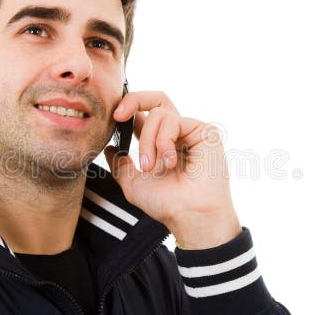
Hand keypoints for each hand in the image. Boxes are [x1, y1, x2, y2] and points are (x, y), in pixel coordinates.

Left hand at [104, 91, 240, 249]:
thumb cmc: (167, 203)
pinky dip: (163, 141)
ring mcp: (192, 131)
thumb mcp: (132, 183)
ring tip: (149, 166)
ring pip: (158, 113)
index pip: (144, 115)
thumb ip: (120, 164)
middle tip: (118, 115)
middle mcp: (178, 134)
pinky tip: (169, 162)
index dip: (128, 110)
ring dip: (148, 141)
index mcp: (162, 143)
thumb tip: (109, 148)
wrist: (188, 215)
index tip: (113, 118)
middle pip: (156, 99)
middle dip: (134, 99)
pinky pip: (173, 121)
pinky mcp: (204, 131)